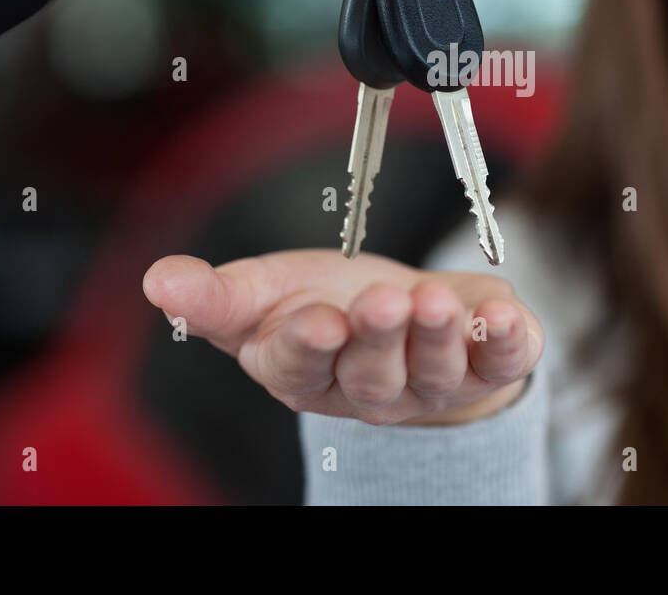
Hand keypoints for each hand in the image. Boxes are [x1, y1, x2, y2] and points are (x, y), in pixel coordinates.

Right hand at [142, 250, 543, 424]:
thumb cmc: (326, 301)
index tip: (317, 319)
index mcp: (305, 370)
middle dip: (379, 339)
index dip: (309, 344)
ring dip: (439, 338)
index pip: (300, 366)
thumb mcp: (264, 291)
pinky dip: (508, 342)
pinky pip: (501, 364)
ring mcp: (431, 383)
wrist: (404, 314)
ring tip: (438, 303)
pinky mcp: (486, 366)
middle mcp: (370, 387)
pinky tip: (505, 314)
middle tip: (384, 302)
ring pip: (435, 371)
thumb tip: (159, 280)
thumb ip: (215, 293)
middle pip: (372, 374)